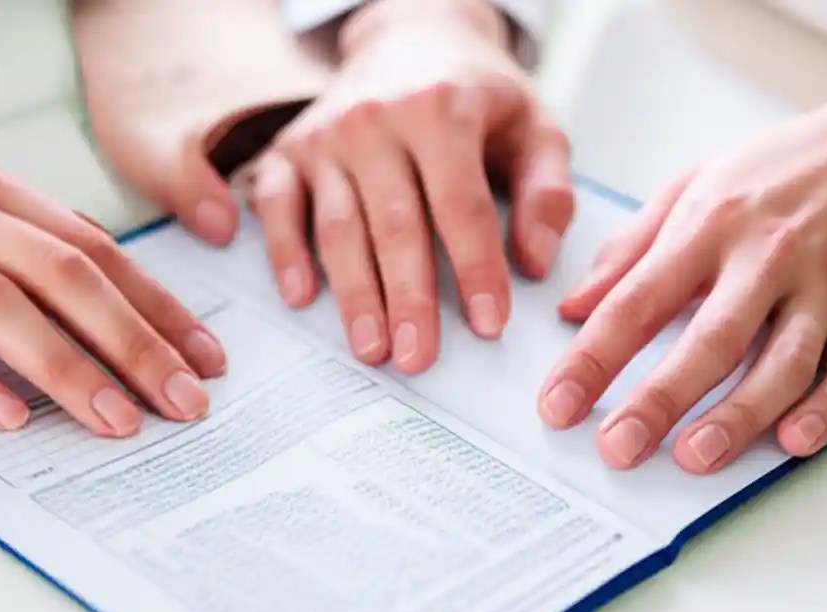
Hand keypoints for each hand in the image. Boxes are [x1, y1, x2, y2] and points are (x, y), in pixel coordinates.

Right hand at [0, 110, 225, 435]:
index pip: (89, 245)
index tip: (203, 354)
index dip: (155, 302)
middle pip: (61, 274)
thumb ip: (9, 233)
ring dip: (66, 367)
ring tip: (119, 422)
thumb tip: (92, 286)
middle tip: (185, 400)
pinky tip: (8, 418)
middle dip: (135, 342)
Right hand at [242, 0, 573, 371]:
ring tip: (372, 350)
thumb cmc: (478, 93)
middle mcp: (376, 119)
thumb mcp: (535, 126)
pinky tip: (303, 298)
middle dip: (408, 299)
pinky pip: (278, 207)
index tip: (490, 326)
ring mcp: (326, 135)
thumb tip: (535, 263)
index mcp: (441, 108)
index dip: (477, 270)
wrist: (409, 36)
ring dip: (353, 295)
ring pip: (337, 227)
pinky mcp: (289, 150)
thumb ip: (548, 191)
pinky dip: (285, 254)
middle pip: (394, 225)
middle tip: (419, 360)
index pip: (461, 206)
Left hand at [537, 85, 826, 472]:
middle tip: (618, 447)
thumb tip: (573, 308)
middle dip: (659, 400)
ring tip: (694, 458)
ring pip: (781, 363)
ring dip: (738, 416)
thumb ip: (630, 250)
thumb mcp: (694, 185)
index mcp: (709, 226)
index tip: (558, 404)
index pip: (637, 300)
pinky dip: (826, 410)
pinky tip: (792, 442)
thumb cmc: (782, 169)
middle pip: (708, 341)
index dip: (592, 358)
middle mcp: (767, 257)